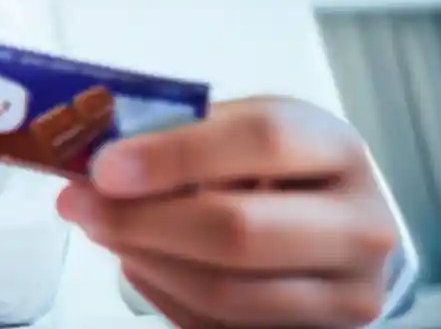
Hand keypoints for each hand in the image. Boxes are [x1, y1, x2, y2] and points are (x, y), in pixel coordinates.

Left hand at [56, 97, 398, 327]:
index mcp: (336, 148)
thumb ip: (178, 135)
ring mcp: (348, 292)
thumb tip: (93, 158)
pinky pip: (220, 325)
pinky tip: (137, 260)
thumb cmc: (274, 167)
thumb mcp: (240, 130)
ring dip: (144, 260)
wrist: (340, 226)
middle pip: (239, 230)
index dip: (175, 155)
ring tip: (101, 230)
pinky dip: (164, 293)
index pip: (261, 141)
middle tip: (80, 206)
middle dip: (142, 220)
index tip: (104, 168)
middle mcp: (360, 225)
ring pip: (225, 291)